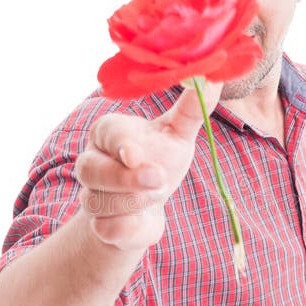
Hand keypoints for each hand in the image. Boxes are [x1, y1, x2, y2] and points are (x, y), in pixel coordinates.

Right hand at [74, 82, 222, 251]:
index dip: (120, 143)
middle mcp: (92, 163)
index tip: (135, 153)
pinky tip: (141, 221)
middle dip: (126, 178)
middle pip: (92, 170)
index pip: (106, 133)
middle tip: (158, 179)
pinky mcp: (101, 226)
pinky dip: (126, 227)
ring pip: (99, 202)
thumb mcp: (177, 133)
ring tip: (159, 193)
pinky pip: (106, 229)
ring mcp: (93, 195)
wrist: (148, 205)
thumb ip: (192, 108)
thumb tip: (213, 76)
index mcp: (108, 133)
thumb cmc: (159, 159)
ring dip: (134, 201)